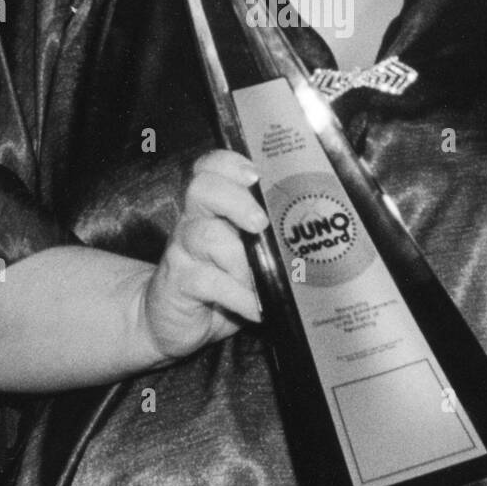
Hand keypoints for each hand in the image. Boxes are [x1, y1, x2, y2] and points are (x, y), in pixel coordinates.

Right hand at [139, 149, 266, 361]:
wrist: (171, 321)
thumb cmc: (219, 282)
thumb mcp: (243, 255)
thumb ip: (267, 241)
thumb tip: (315, 239)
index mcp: (209, 208)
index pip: (209, 168)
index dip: (229, 164)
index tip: (255, 176)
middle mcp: (192, 222)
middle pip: (202, 188)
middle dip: (236, 200)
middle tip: (260, 224)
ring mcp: (182, 251)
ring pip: (206, 235)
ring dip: (241, 259)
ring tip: (262, 281)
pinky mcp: (178, 283)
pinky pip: (207, 281)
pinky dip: (239, 296)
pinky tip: (257, 308)